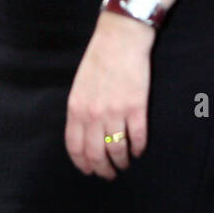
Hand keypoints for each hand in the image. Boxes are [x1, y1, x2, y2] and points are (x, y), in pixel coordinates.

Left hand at [64, 9, 153, 179]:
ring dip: (121, 162)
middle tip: (109, 173)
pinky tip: (138, 150)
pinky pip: (138, 139)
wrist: (120, 39)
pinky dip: (138, 149)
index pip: (75, 147)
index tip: (90, 170)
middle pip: (96, 155)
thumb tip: (83, 135)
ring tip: (124, 163)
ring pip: (117, 151)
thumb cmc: (98, 59)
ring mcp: (116, 112)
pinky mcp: (136, 108)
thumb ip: (79, 110)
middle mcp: (94, 114)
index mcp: (76, 107)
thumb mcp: (79, 85)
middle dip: (103, 170)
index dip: (83, 164)